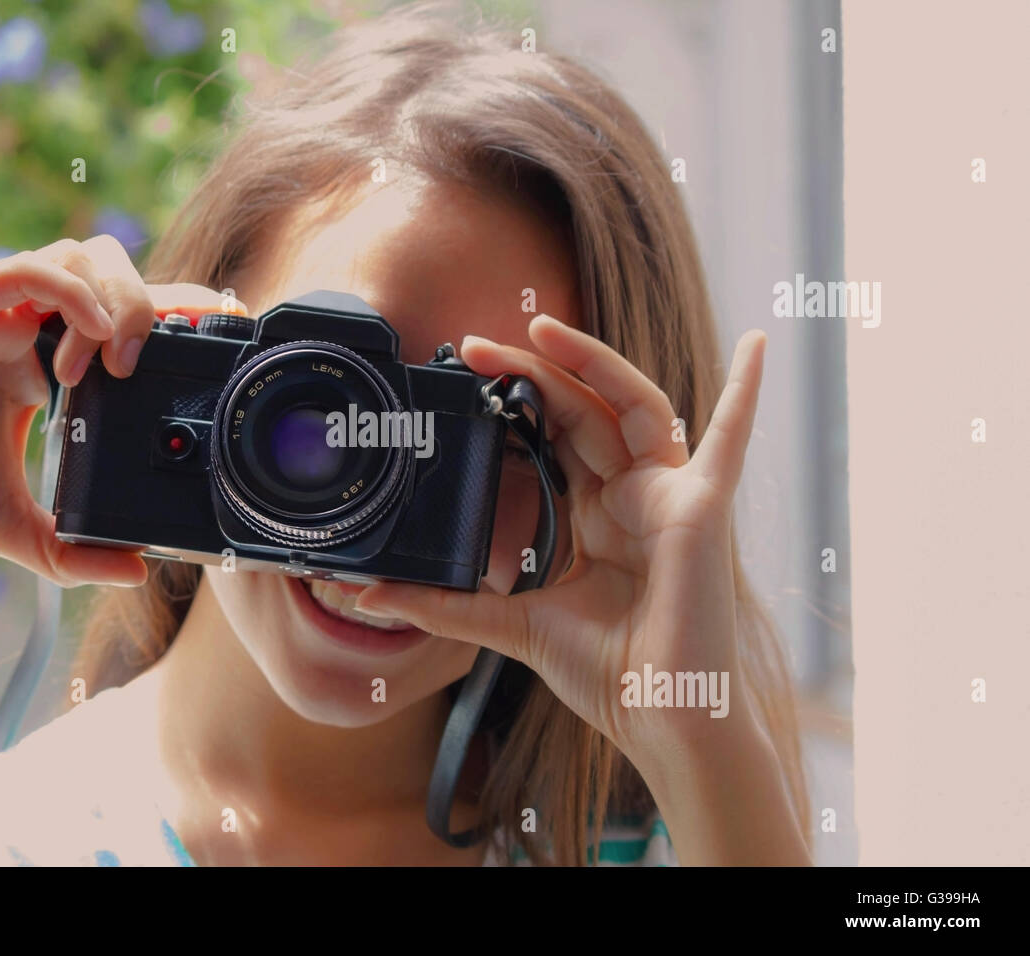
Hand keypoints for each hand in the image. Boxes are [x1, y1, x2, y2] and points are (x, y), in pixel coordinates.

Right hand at [0, 236, 242, 586]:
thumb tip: (135, 572)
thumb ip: (72, 547)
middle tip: (193, 344)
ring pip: (79, 258)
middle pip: (112, 272)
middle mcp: (24, 325)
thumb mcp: (16, 526)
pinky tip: (93, 346)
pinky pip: (33, 272)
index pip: (120, 318)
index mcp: (41, 360)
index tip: (222, 339)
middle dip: (162, 300)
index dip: (173, 319)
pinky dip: (74, 299)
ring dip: (118, 302)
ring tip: (126, 363)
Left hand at [354, 315, 769, 775]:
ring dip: (593, 363)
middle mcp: (636, 496)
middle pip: (584, 410)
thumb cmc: (610, 676)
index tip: (464, 372)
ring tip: (544, 328)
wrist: (661, 723)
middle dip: (532, 371)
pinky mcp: (702, 513)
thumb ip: (448, 606)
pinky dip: (747, 397)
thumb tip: (370, 597)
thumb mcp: (514, 626)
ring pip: (635, 407)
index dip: (515, 400)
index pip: (556, 435)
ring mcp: (671, 498)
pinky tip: (760, 348)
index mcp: (600, 513)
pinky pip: (731, 447)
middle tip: (474, 344)